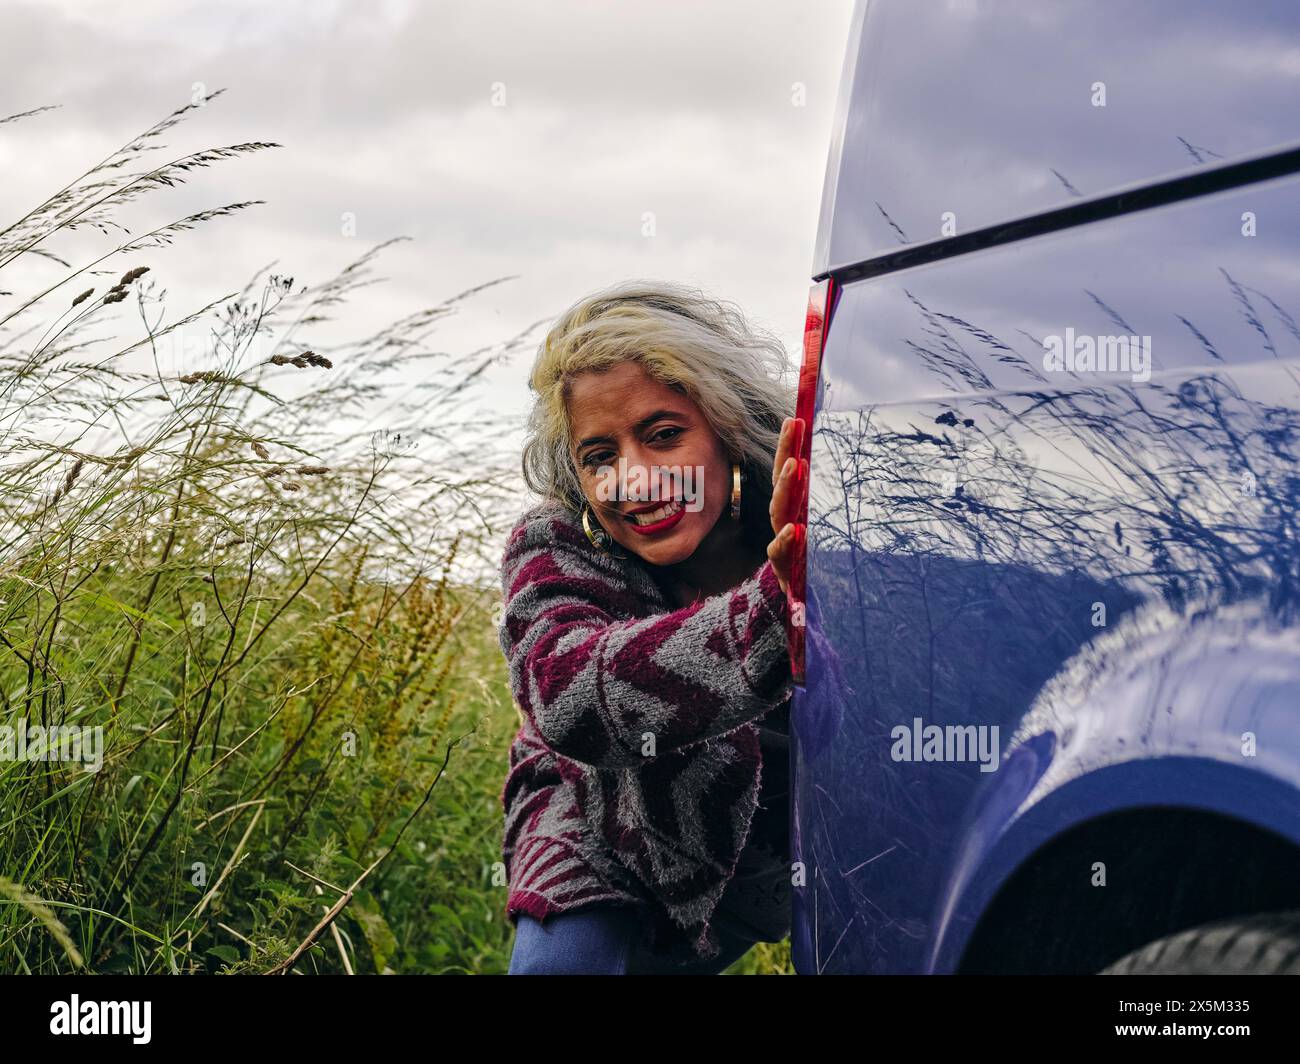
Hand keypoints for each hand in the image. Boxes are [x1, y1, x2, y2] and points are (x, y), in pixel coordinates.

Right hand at [766, 415, 805, 596]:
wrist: (807, 609)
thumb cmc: (814, 566)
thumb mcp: (822, 531)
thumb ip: (821, 506)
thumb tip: (826, 468)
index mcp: (793, 512)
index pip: (788, 474)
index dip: (787, 446)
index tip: (794, 418)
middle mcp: (785, 525)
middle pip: (781, 487)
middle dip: (785, 455)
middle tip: (792, 428)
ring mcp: (784, 548)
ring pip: (779, 515)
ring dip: (786, 489)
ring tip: (796, 466)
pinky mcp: (787, 574)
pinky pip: (782, 556)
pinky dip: (786, 543)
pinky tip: (796, 530)